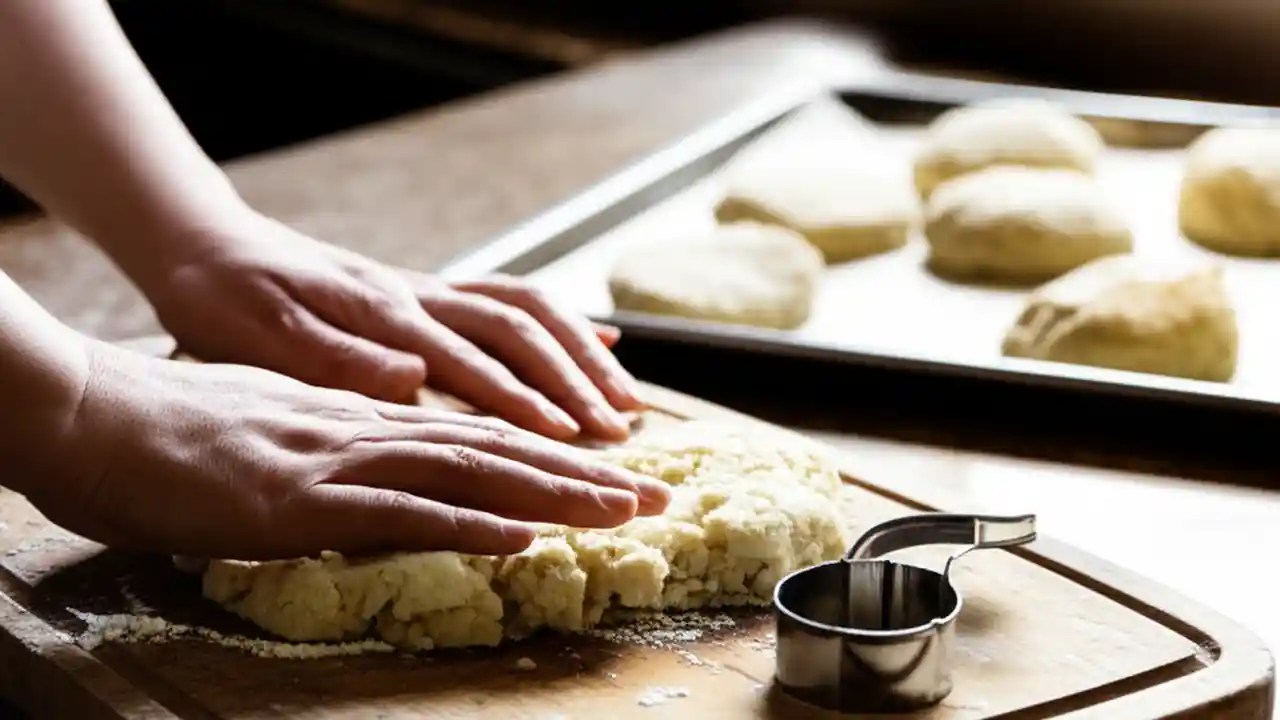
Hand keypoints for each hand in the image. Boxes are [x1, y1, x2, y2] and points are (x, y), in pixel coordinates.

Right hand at [26, 342, 669, 559]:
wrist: (88, 410)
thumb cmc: (174, 425)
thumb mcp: (277, 422)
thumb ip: (341, 437)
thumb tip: (393, 455)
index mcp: (364, 414)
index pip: (476, 432)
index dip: (550, 453)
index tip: (613, 473)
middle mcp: (365, 428)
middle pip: (494, 449)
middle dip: (580, 474)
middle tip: (655, 496)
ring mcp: (333, 460)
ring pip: (465, 472)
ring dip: (549, 493)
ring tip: (618, 510)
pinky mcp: (293, 498)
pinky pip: (394, 508)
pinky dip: (464, 519)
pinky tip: (518, 532)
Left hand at [136, 208, 640, 440]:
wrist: (206, 243)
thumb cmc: (224, 297)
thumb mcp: (257, 332)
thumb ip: (336, 355)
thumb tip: (414, 376)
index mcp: (384, 315)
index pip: (472, 362)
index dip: (524, 404)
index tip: (571, 443)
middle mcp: (420, 297)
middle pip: (521, 332)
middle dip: (576, 383)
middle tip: (622, 433)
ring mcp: (428, 291)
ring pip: (528, 313)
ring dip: (582, 356)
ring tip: (628, 402)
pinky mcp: (427, 293)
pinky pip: (509, 298)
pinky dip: (563, 323)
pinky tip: (599, 343)